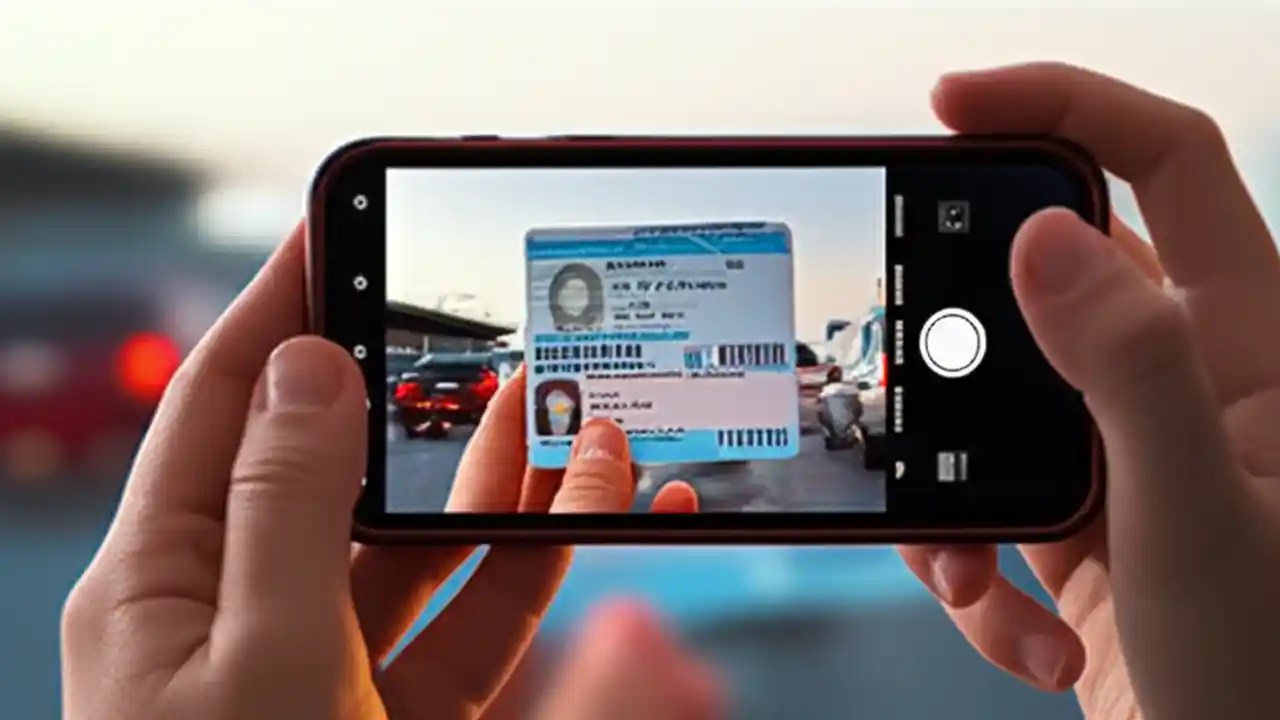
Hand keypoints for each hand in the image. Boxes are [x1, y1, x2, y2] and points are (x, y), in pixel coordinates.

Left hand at [60, 227, 696, 719]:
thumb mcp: (250, 664)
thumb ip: (287, 510)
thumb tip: (314, 369)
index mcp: (165, 587)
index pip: (224, 405)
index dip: (281, 308)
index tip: (334, 230)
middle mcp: (243, 618)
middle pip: (336, 468)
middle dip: (415, 393)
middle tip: (479, 322)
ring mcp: (331, 672)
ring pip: (422, 546)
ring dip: (495, 476)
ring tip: (560, 404)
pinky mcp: (405, 719)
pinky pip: (474, 621)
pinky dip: (534, 566)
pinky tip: (585, 514)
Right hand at [899, 63, 1279, 719]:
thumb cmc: (1268, 681)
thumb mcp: (1195, 521)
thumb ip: (1128, 369)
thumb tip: (1047, 241)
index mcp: (1253, 345)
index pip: (1166, 165)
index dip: (1063, 105)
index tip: (949, 103)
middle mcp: (1186, 382)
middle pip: (1041, 286)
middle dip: (959, 341)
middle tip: (907, 376)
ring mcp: (1123, 452)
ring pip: (989, 405)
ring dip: (953, 489)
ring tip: (982, 578)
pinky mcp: (1077, 520)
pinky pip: (981, 497)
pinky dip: (972, 566)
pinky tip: (1027, 637)